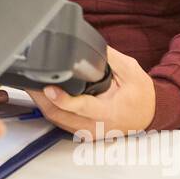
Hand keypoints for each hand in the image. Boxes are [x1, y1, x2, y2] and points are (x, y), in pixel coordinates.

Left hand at [26, 46, 155, 140]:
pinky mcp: (82, 133)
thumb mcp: (131, 71)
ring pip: (56, 120)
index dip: (63, 99)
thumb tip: (85, 45)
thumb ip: (108, 58)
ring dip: (41, 102)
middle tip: (30, 78)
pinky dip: (48, 107)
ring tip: (32, 82)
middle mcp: (97, 126)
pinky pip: (59, 122)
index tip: (49, 87)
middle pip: (61, 115)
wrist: (149, 115)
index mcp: (110, 111)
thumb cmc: (141, 95)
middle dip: (41, 97)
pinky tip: (42, 94)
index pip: (82, 107)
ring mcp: (87, 132)